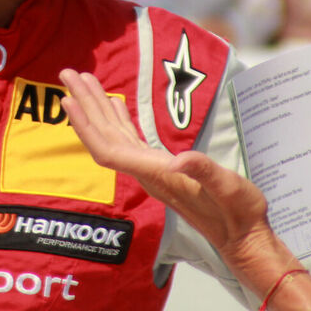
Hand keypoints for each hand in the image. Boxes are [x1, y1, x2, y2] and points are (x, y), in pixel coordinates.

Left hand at [58, 69, 274, 259]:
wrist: (243, 237)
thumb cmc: (238, 213)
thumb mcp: (228, 188)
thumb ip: (204, 171)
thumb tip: (179, 160)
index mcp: (157, 174)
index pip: (109, 150)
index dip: (86, 126)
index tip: (69, 100)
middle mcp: (148, 173)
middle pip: (104, 137)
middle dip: (84, 105)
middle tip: (67, 74)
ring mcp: (152, 171)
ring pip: (114, 136)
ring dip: (96, 108)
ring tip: (82, 81)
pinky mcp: (162, 169)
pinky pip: (130, 140)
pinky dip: (119, 119)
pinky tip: (113, 105)